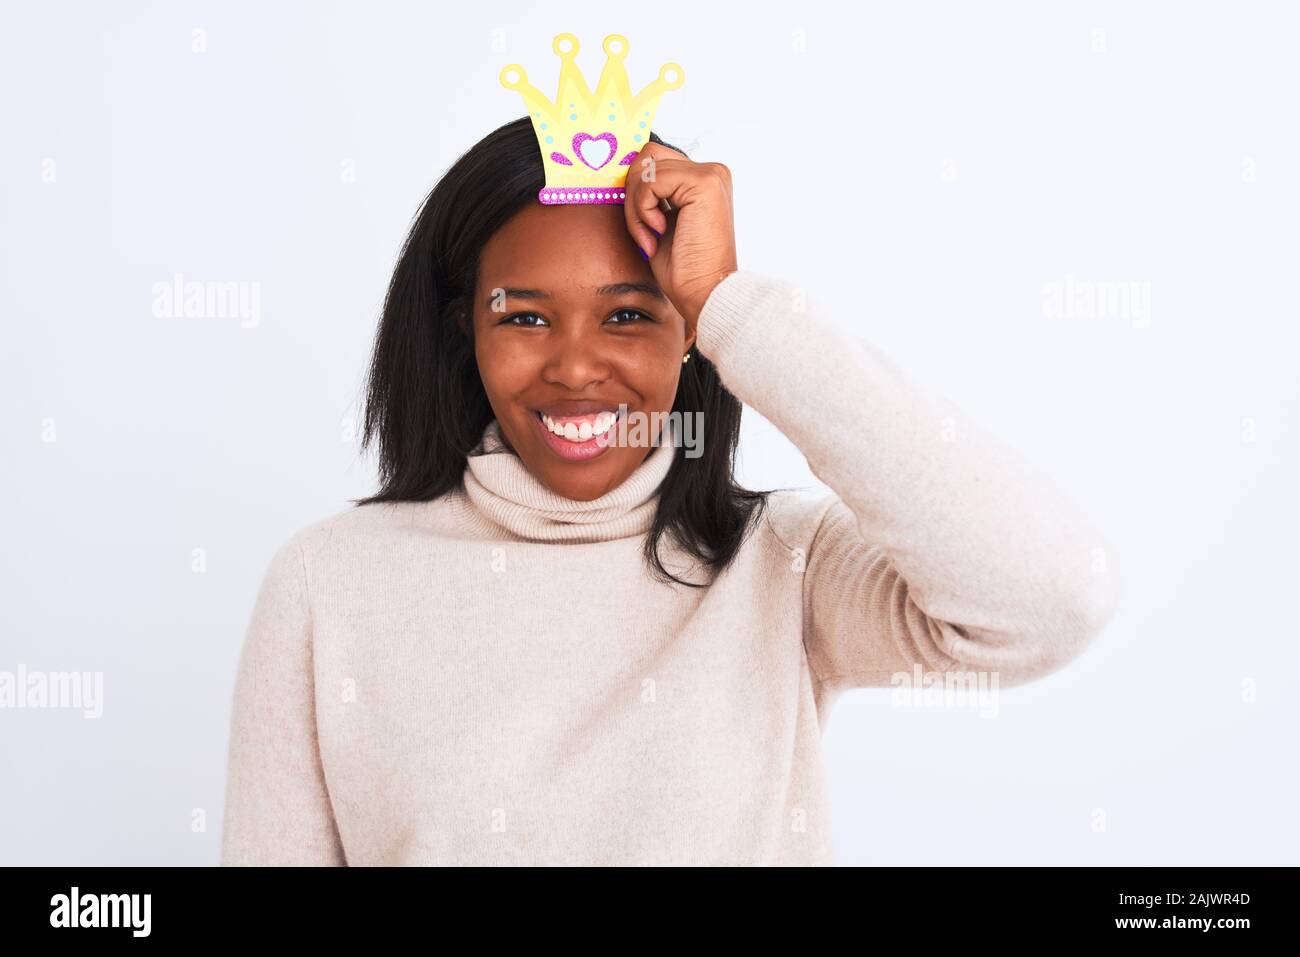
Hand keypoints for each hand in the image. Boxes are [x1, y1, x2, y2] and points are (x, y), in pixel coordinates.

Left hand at [622, 142, 738, 328]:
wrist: (704, 294)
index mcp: (703, 179)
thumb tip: (621, 173)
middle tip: (642, 230)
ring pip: (645, 168)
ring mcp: (710, 174)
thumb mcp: (658, 221)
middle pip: (648, 155)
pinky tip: (658, 232)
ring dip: (636, 207)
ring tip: (649, 236)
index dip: (637, 189)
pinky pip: (650, 181)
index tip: (641, 224)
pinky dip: (643, 209)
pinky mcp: (703, 183)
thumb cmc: (683, 268)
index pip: (654, 160)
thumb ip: (649, 194)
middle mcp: (711, 172)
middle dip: (633, 193)